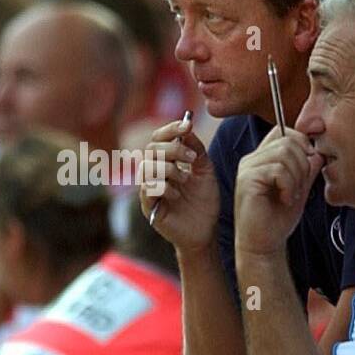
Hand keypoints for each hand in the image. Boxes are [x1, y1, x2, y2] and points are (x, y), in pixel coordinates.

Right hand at [140, 116, 218, 250]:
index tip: (188, 124)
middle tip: (192, 158)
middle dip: (173, 150)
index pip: (159, 138)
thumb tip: (188, 127)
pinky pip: (147, 189)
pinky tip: (177, 194)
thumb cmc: (204, 201)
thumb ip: (196, 150)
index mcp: (166, 161)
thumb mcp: (205, 171)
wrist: (207, 230)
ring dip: (169, 169)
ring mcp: (149, 189)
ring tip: (186, 179)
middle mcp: (154, 172)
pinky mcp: (148, 206)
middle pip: (152, 149)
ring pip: (147, 167)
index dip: (171, 129)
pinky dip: (164, 187)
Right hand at [233, 126, 317, 258]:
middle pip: (288, 140)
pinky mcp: (247, 180)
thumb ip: (307, 170)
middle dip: (303, 164)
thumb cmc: (278, 219)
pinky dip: (289, 185)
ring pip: (284, 153)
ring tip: (292, 195)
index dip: (302, 143)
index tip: (309, 166)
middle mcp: (253, 159)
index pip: (283, 132)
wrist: (264, 244)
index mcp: (263, 158)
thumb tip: (318, 152)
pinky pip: (278, 170)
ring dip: (297, 176)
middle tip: (300, 187)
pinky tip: (286, 199)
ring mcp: (248, 168)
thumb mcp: (299, 189)